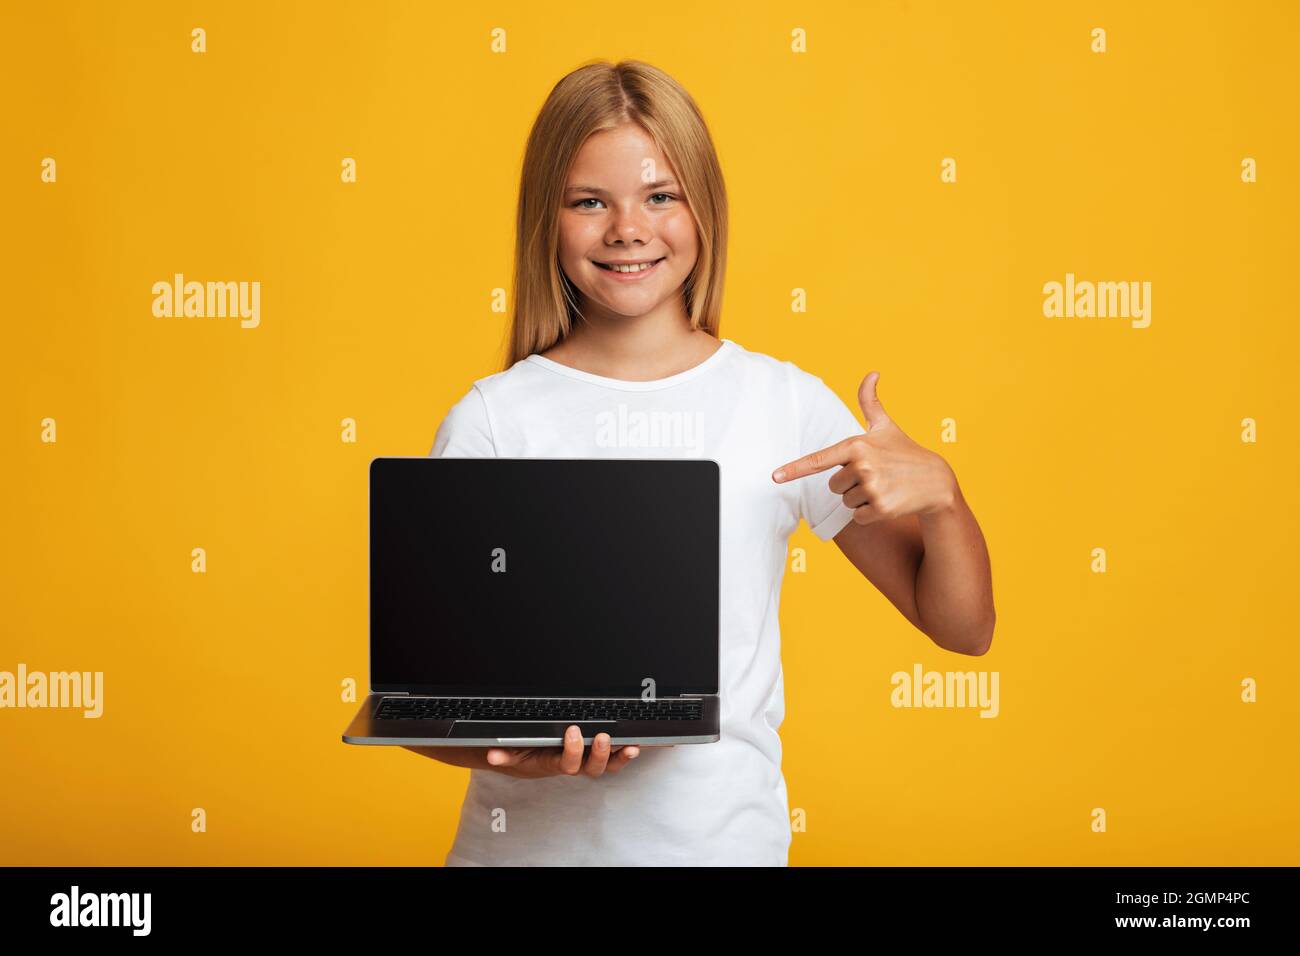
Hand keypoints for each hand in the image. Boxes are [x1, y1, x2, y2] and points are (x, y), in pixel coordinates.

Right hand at [483, 725, 665, 778]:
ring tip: (631, 747)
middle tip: (602, 736)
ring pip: (607, 766)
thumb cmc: (526, 754)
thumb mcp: (513, 754)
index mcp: (555, 763)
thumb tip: (492, 754)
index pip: (566, 762)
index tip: (572, 731)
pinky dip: (627, 753)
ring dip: (620, 758)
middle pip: (592, 768)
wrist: (531, 761)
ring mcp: (587, 762)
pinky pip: (616, 758)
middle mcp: (574, 765)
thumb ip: (504, 754)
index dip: (572, 750)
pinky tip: (639, 744)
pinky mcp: (598, 757)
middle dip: (599, 753)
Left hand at [771, 371, 957, 523]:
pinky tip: (887, 501)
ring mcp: (871, 487)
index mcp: (857, 445)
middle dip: (850, 483)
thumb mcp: (886, 426)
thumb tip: (872, 372)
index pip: (819, 459)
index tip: (774, 477)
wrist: (936, 482)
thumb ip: (870, 402)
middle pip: (833, 485)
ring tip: (883, 486)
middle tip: (875, 475)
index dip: (794, 469)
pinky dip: (868, 513)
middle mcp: (862, 466)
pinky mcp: (880, 508)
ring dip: (860, 498)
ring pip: (845, 501)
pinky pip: (856, 516)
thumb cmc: (905, 452)